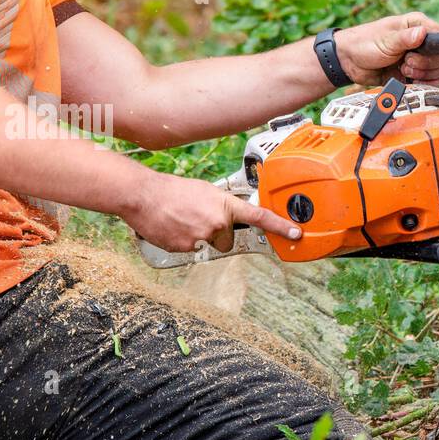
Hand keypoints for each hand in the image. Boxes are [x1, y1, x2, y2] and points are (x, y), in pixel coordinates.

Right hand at [122, 171, 300, 252]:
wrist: (143, 195)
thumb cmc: (171, 190)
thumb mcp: (204, 191)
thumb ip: (221, 204)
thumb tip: (229, 215)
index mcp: (225, 205)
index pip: (259, 217)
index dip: (279, 226)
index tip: (295, 233)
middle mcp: (218, 223)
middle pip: (227, 238)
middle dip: (216, 231)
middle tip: (196, 217)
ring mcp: (203, 237)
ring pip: (209, 244)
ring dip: (198, 235)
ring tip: (181, 219)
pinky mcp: (188, 248)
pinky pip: (193, 249)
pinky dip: (185, 241)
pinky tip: (173, 227)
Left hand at [334, 13, 438, 85]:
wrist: (349, 62)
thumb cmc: (364, 43)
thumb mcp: (385, 40)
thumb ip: (405, 39)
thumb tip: (423, 33)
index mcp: (417, 25)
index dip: (434, 50)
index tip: (415, 54)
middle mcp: (421, 41)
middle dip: (424, 66)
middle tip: (405, 63)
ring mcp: (418, 58)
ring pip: (437, 72)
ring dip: (421, 75)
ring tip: (402, 70)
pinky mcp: (414, 73)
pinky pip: (428, 82)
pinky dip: (420, 85)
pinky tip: (407, 80)